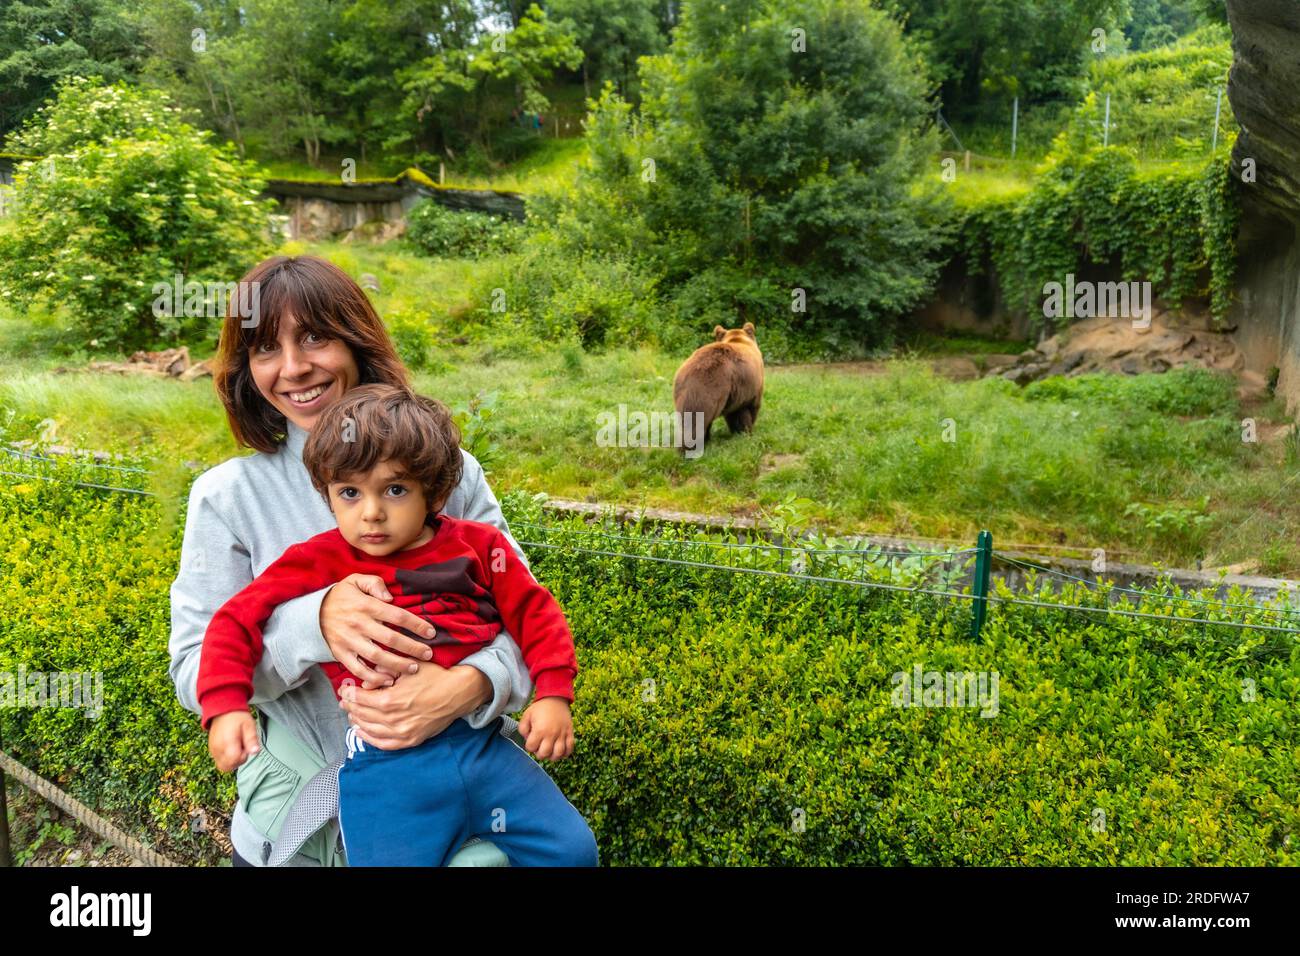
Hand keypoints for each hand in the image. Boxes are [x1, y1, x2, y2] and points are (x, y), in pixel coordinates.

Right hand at [209, 711, 259, 772]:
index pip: (236, 760)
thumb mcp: (249, 725)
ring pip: (223, 766)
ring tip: (236, 746)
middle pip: (228, 767)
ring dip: (232, 761)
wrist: (223, 710)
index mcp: (227, 742)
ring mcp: (213, 750)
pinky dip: (226, 759)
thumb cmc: (237, 717)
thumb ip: (252, 739)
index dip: (244, 756)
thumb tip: (255, 752)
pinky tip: (231, 747)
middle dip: (238, 760)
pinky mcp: (211, 750)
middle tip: (242, 747)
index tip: (246, 746)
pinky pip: (219, 761)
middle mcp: (217, 749)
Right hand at [320, 574, 437, 688]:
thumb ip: (375, 584)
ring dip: (397, 665)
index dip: (416, 624)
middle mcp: (358, 624)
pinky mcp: (341, 654)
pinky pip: (358, 669)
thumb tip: (390, 597)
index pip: (397, 615)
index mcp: (365, 605)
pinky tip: (389, 679)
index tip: (431, 632)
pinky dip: (373, 677)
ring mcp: (349, 641)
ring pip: (376, 657)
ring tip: (414, 668)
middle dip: (412, 648)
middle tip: (429, 654)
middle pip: (390, 639)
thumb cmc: (342, 596)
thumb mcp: (356, 580)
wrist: (312, 613)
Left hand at [340, 663, 491, 750]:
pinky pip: (383, 744)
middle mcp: (394, 719)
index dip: (349, 694)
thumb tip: (367, 681)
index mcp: (391, 699)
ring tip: (352, 714)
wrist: (458, 693)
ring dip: (357, 721)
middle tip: (345, 701)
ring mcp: (402, 733)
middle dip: (350, 707)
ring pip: (369, 730)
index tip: (344, 690)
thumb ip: (384, 670)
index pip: (359, 699)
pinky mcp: (410, 740)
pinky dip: (369, 739)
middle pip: (361, 715)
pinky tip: (362, 731)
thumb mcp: (408, 666)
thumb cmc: (434, 676)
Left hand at [517, 697, 573, 761]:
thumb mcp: (526, 715)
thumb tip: (528, 739)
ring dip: (552, 756)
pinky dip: (565, 753)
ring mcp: (562, 734)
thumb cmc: (540, 708)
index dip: (529, 746)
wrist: (556, 698)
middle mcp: (551, 734)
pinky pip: (570, 748)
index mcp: (539, 730)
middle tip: (539, 747)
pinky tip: (560, 751)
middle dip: (539, 753)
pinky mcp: (570, 733)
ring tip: (549, 751)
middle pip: (544, 754)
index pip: (531, 748)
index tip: (531, 740)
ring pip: (558, 754)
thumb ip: (522, 729)